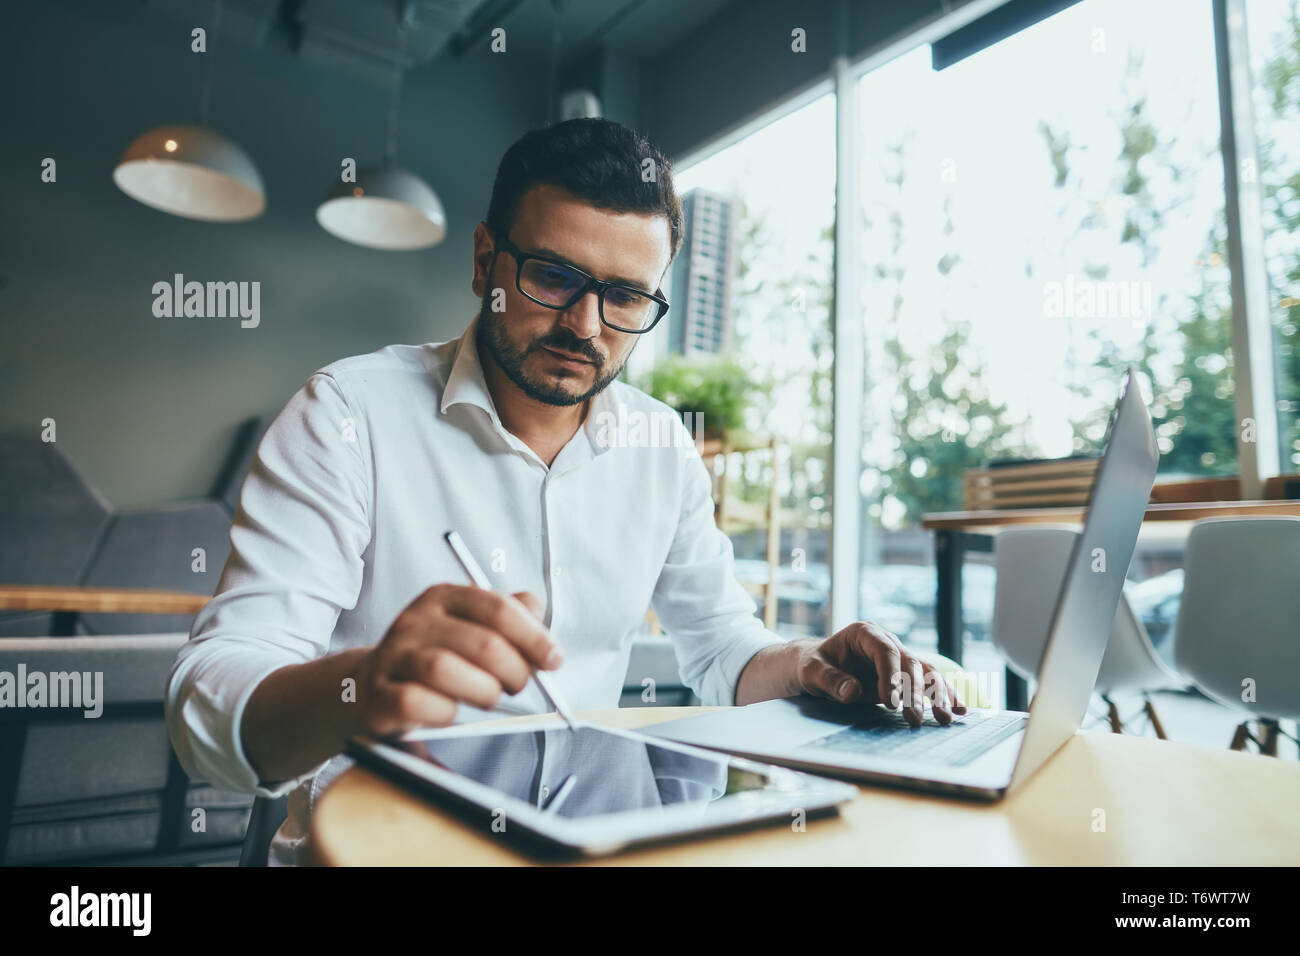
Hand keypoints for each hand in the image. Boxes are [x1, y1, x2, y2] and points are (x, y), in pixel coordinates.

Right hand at [355, 585, 558, 736]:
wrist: (370, 687)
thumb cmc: (433, 657)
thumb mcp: (470, 626)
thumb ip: (508, 614)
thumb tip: (536, 610)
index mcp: (443, 597)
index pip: (498, 608)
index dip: (534, 637)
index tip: (553, 659)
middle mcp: (415, 621)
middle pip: (482, 643)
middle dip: (514, 671)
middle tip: (519, 684)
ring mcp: (393, 657)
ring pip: (445, 669)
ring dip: (482, 691)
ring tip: (487, 696)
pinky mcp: (379, 695)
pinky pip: (416, 702)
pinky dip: (444, 712)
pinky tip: (450, 712)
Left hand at [793, 622, 966, 725]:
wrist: (818, 667)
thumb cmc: (812, 665)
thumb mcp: (811, 671)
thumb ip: (829, 680)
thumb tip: (852, 692)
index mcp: (865, 633)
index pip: (885, 651)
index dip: (891, 675)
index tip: (890, 701)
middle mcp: (887, 643)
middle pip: (909, 664)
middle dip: (915, 692)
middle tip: (914, 719)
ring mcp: (899, 658)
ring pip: (926, 673)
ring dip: (938, 695)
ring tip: (946, 718)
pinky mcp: (905, 676)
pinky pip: (929, 684)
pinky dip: (945, 696)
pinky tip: (961, 710)